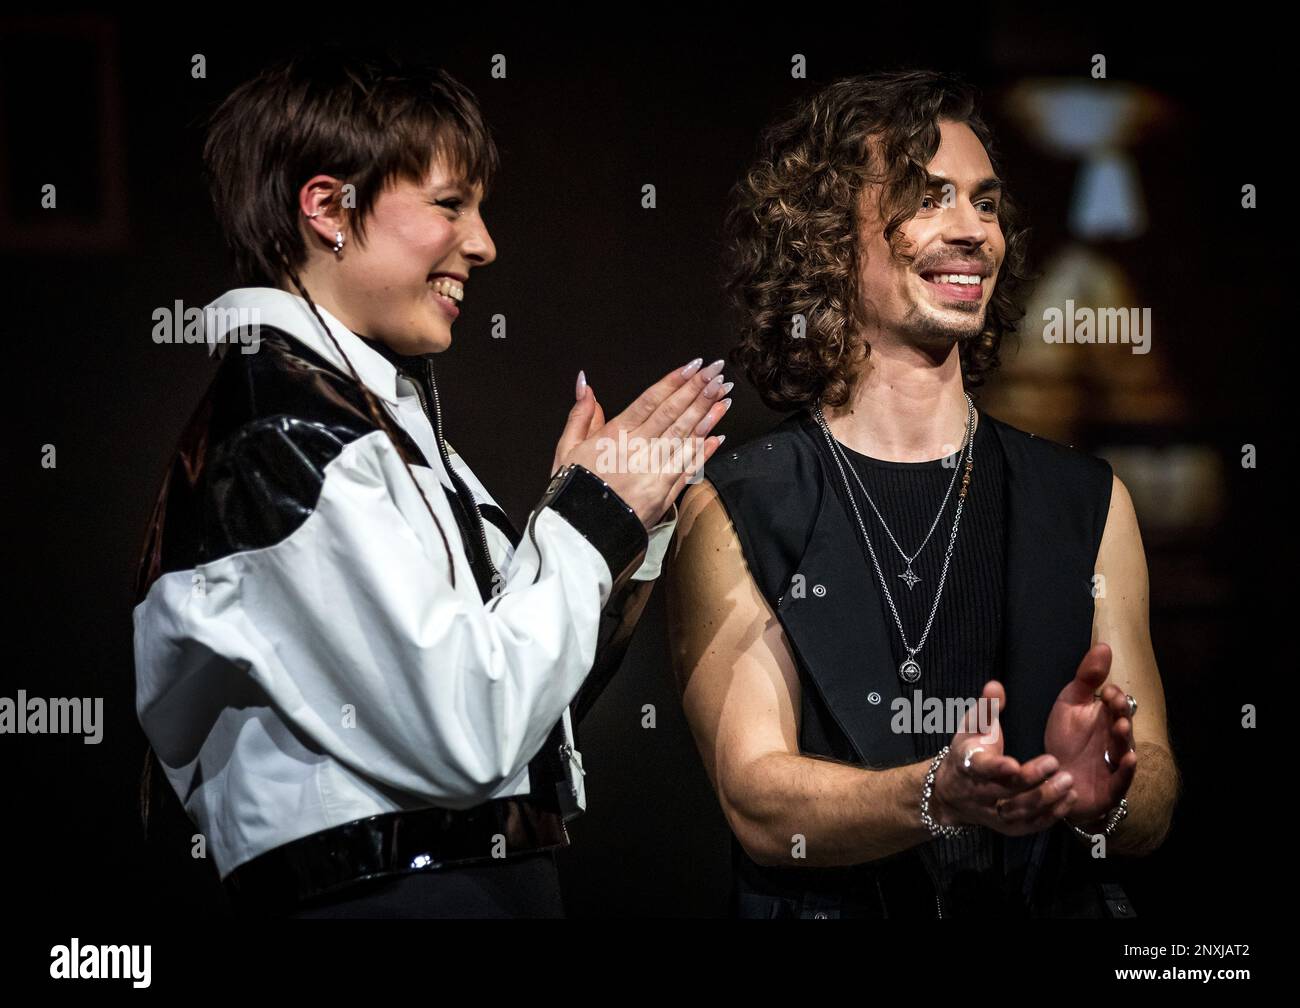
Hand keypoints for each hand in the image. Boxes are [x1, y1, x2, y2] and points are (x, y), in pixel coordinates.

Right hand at [551, 360, 730, 529]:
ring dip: (707, 415)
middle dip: (698, 390)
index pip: (650, 400)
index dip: (674, 381)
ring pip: (685, 437)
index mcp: (614, 434)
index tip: (694, 366)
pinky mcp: (664, 493)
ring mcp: (654, 471)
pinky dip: (704, 451)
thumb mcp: (567, 448)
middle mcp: (638, 449)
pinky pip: (689, 468)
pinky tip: (718, 435)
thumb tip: (584, 382)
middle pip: (673, 413)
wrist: (581, 534)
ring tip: (724, 395)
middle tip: (717, 371)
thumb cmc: (572, 491)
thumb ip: (581, 414)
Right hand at [931, 679, 1078, 836]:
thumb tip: (996, 686)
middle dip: (1030, 780)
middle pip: (1004, 791)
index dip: (995, 769)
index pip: (980, 768)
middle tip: (1055, 764)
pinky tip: (1068, 801)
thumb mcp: (972, 727)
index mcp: (968, 764)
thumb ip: (986, 708)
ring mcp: (993, 813)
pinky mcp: (1007, 827)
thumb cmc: (969, 750)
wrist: (952, 791)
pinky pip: (1029, 826)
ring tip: (1068, 783)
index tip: (1013, 763)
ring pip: (1018, 812)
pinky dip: (1049, 816)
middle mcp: (978, 792)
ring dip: (1044, 799)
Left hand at [1043, 642, 1137, 828]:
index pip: (1115, 703)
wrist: (1056, 779)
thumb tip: (1104, 645)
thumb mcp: (1070, 704)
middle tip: (1115, 703)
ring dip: (1123, 738)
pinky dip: (1127, 770)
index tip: (1106, 690)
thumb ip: (1086, 678)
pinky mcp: (1111, 787)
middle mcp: (1114, 739)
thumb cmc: (1066, 740)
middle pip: (1122, 724)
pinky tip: (1128, 759)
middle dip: (1120, 713)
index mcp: (1106, 718)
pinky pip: (1122, 779)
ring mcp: (1114, 763)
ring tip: (1121, 726)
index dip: (1113, 697)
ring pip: (1123, 749)